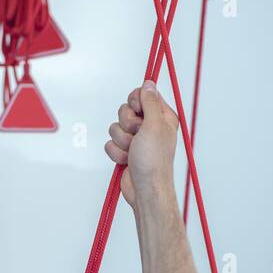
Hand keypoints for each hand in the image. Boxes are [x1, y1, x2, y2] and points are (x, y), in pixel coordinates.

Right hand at [104, 80, 178, 209]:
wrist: (145, 189)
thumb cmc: (154, 162)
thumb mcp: (154, 125)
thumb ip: (150, 102)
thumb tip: (148, 83)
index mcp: (161, 117)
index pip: (143, 94)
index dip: (136, 102)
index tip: (139, 113)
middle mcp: (150, 126)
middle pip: (126, 110)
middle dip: (127, 124)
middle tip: (138, 136)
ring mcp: (137, 139)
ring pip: (116, 127)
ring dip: (122, 140)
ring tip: (133, 151)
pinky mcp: (126, 151)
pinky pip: (111, 143)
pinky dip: (117, 152)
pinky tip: (127, 160)